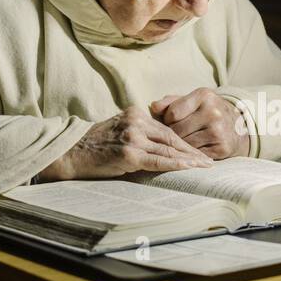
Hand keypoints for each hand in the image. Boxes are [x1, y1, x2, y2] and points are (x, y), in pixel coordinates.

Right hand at [36, 106, 214, 181]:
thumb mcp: (118, 128)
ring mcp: (133, 137)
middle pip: (171, 137)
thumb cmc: (95, 144)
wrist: (72, 152)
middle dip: (191, 150)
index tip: (197, 150)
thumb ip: (139, 131)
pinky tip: (188, 168)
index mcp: (135, 113)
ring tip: (204, 166)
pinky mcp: (129, 154)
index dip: (184, 140)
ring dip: (189, 159)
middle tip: (208, 160)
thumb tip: (162, 144)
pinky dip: (175, 164)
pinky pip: (158, 160)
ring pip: (168, 148)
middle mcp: (136, 122)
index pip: (166, 128)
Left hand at [150, 87, 250, 159]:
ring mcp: (219, 131)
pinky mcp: (222, 148)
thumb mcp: (191, 101)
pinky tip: (191, 150)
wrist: (237, 126)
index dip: (167, 119)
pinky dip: (190, 154)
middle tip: (174, 135)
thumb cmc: (205, 111)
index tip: (170, 122)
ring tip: (182, 142)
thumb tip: (153, 107)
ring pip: (185, 144)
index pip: (173, 112)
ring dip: (180, 146)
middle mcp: (213, 112)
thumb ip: (170, 102)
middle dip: (172, 134)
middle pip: (178, 130)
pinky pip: (196, 154)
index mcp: (204, 95)